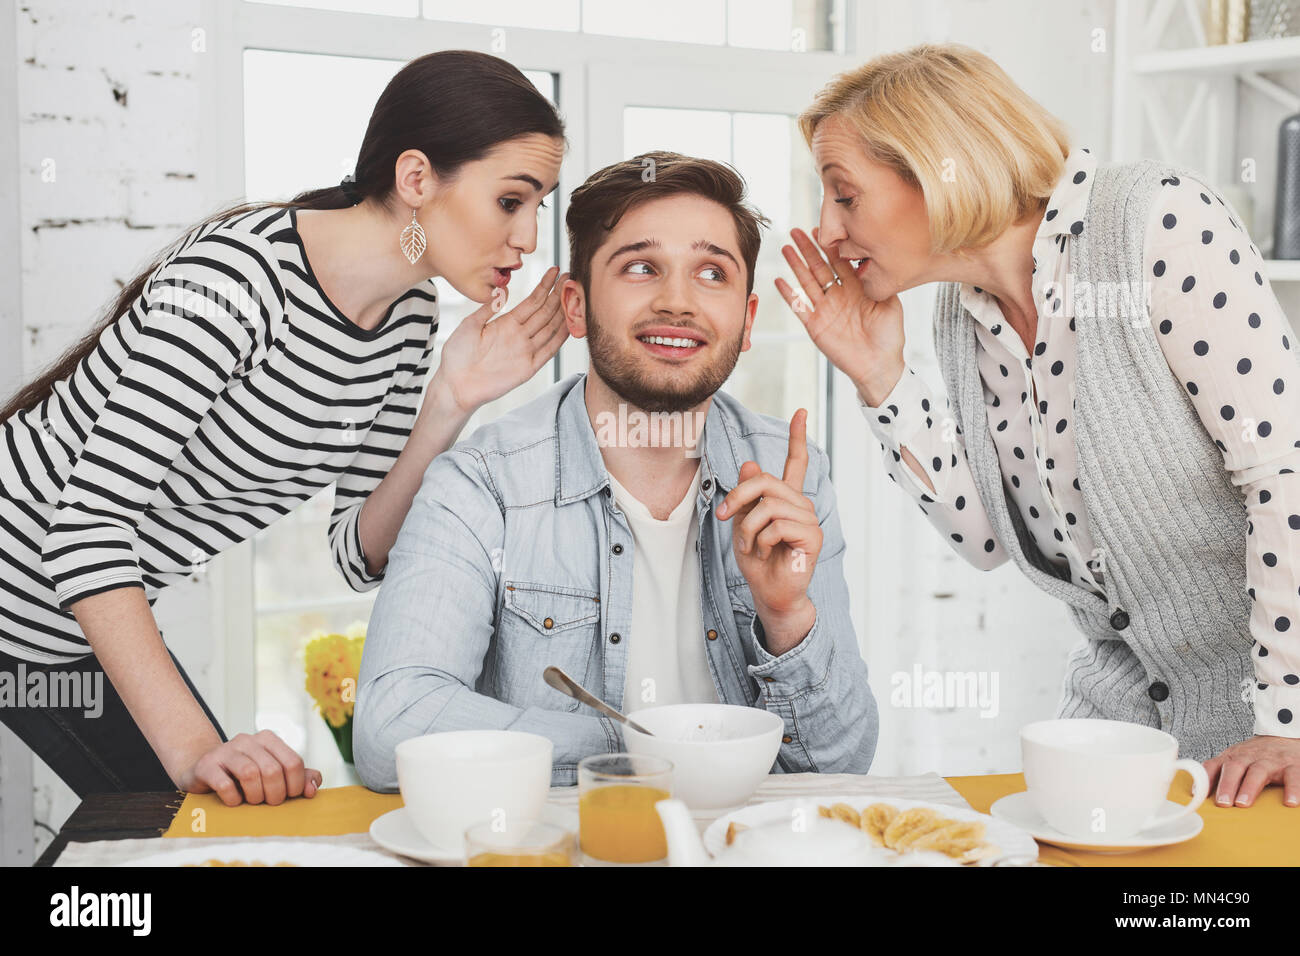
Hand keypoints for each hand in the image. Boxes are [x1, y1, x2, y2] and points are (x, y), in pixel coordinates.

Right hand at [178, 730, 321, 806]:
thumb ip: (299, 777)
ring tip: (252, 802)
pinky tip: (234, 801)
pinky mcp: (207, 765)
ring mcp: (226, 750)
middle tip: (269, 803)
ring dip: (255, 796)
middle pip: (273, 770)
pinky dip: (233, 798)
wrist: (204, 771)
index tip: (289, 797)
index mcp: (268, 739)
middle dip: (275, 794)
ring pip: (250, 774)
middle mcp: (248, 740)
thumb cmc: (244, 775)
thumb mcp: (273, 773)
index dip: (295, 785)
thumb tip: (312, 788)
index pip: (293, 762)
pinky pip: (225, 784)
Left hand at [431, 266, 569, 413]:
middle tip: (572, 277)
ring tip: (576, 296)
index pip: (532, 301)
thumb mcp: (470, 325)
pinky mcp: (528, 367)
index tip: (556, 271)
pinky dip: (561, 338)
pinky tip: (572, 325)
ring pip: (550, 328)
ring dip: (564, 312)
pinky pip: (549, 350)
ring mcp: (526, 351)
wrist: (455, 384)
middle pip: (545, 311)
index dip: (545, 286)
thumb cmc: (458, 355)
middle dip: (559, 294)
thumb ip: (488, 308)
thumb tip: (504, 290)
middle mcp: (520, 335)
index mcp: (507, 323)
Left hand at [715, 409, 820, 653]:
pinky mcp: (812, 536)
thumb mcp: (742, 523)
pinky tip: (764, 553)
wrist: (769, 592)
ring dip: (747, 529)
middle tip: (723, 516)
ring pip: (767, 506)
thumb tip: (749, 463)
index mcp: (786, 499)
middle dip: (737, 498)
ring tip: (750, 546)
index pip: (796, 462)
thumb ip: (746, 496)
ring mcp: (809, 519)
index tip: (801, 411)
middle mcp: (801, 504)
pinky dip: (760, 541)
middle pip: (765, 481)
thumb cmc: (758, 560)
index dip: (797, 436)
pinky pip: (777, 525)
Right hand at [775, 227, 905, 400]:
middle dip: (808, 249)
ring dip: (796, 265)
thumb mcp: (891, 304)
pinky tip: (780, 281)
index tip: (822, 230)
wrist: (879, 366)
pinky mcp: (815, 326)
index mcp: (856, 289)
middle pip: (819, 267)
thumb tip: (870, 260)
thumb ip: (880, 282)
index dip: (830, 246)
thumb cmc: (889, 337)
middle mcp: (838, 296)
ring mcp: (825, 310)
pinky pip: (799, 307)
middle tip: (797, 231)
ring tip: (786, 248)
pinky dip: (789, 295)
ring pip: (807, 282)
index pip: (839, 262)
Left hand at [1202, 735, 1299, 807]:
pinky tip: (1290, 802)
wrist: (1284, 737)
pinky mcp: (1292, 765)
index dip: (1205, 778)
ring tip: (1243, 803)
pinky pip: (1293, 777)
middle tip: (1222, 802)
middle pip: (1234, 768)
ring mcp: (1270, 760)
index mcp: (1232, 757)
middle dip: (1226, 785)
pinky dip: (1292, 789)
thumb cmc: (1256, 755)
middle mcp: (1249, 757)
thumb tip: (1197, 793)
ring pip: (1258, 772)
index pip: (1214, 765)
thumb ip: (1219, 773)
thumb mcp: (1235, 759)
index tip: (1196, 793)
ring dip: (1249, 787)